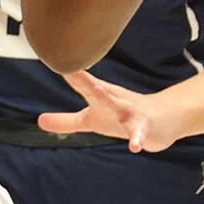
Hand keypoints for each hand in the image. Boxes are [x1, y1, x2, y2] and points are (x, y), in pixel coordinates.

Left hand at [37, 70, 180, 152]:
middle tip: (71, 71)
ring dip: (110, 100)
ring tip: (99, 92)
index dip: (68, 72)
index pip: (81, 82)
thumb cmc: (122, 115)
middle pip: (98, 89)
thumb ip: (66, 121)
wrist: (163, 118)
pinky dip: (137, 138)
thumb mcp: (92, 120)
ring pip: (119, 106)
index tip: (54, 56)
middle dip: (86, 80)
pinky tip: (135, 147)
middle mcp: (113, 99)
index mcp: (99, 95)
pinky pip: (140, 133)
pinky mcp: (144, 127)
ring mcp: (130, 112)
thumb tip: (40, 121)